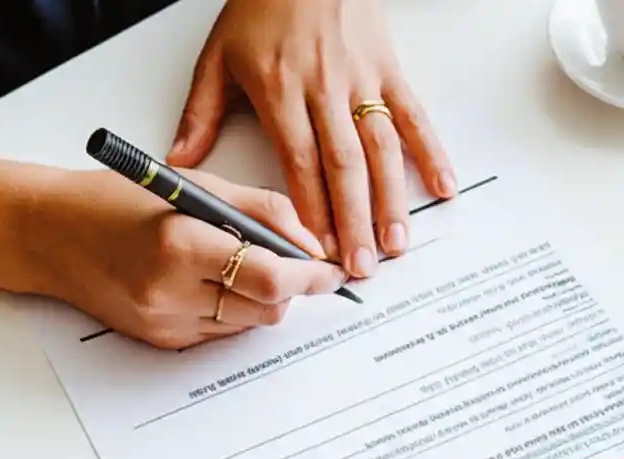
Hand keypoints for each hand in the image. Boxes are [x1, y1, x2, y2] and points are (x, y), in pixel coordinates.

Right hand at [29, 169, 348, 349]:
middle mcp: (172, 292)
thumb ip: (263, 212)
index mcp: (181, 245)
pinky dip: (233, 308)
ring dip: (263, 298)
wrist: (50, 235)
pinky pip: (222, 332)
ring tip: (241, 263)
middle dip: (291, 287)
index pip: (269, 277)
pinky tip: (211, 281)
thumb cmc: (119, 200)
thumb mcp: (197, 186)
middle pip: (267, 307)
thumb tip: (312, 244)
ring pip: (250, 323)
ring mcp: (165, 323)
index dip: (311, 276)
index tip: (331, 270)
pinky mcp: (161, 341)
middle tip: (295, 262)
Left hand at [167, 0, 456, 278]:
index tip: (315, 251)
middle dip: (352, 223)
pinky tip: (443, 187)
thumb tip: (181, 162)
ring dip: (390, 201)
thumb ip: (202, 112)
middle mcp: (324, 88)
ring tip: (395, 244)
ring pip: (380, 149)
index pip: (299, 162)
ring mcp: (362, 80)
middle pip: (343, 167)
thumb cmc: (262, 5)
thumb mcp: (218, 55)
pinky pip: (414, 116)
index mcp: (280, 90)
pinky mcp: (389, 70)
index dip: (311, 210)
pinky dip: (431, 152)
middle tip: (359, 267)